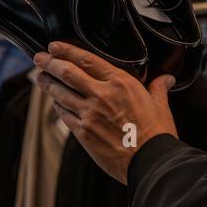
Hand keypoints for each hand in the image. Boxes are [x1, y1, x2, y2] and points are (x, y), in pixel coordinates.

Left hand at [33, 41, 177, 184]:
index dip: (67, 51)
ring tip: (41, 77)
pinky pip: (64, 115)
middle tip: (39, 58)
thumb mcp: (160, 105)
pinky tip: (55, 103)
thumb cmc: (157, 134)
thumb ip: (158, 88)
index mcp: (121, 83)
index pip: (87, 60)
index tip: (55, 46)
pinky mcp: (83, 132)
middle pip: (67, 73)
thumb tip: (167, 78)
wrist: (150, 160)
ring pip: (61, 93)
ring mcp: (89, 114)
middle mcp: (101, 95)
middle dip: (50, 63)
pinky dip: (58, 106)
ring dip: (48, 83)